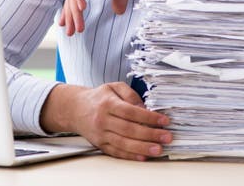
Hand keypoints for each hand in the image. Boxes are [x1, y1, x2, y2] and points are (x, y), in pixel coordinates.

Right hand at [40, 82, 171, 160]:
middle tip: (167, 137)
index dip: (149, 117)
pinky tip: (143, 156)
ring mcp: (100, 134)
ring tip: (158, 149)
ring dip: (142, 148)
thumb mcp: (113, 87)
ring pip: (123, 143)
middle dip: (150, 134)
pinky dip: (130, 156)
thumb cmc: (98, 97)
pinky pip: (116, 152)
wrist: (75, 109)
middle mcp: (103, 120)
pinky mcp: (100, 144)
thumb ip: (130, 94)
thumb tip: (145, 108)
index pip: (131, 112)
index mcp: (107, 104)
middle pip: (129, 129)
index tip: (164, 120)